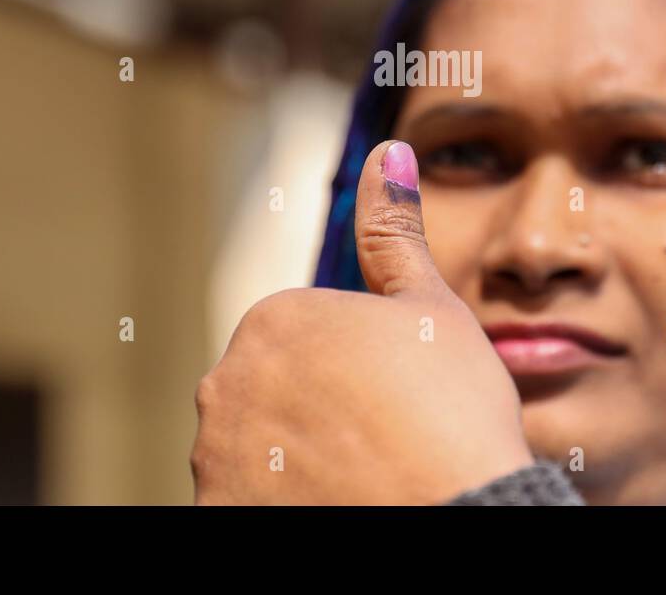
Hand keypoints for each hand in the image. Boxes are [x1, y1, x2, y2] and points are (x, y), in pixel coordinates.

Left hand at [191, 140, 533, 503]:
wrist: (451, 517)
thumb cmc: (450, 413)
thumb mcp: (431, 309)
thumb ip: (394, 231)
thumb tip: (390, 148)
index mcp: (274, 320)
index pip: (308, 340)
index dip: (358, 370)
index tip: (394, 398)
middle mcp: (225, 384)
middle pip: (275, 393)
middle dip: (317, 411)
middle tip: (381, 440)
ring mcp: (214, 458)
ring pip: (258, 450)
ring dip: (295, 461)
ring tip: (361, 479)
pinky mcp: (215, 514)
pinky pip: (245, 499)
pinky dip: (279, 502)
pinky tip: (336, 503)